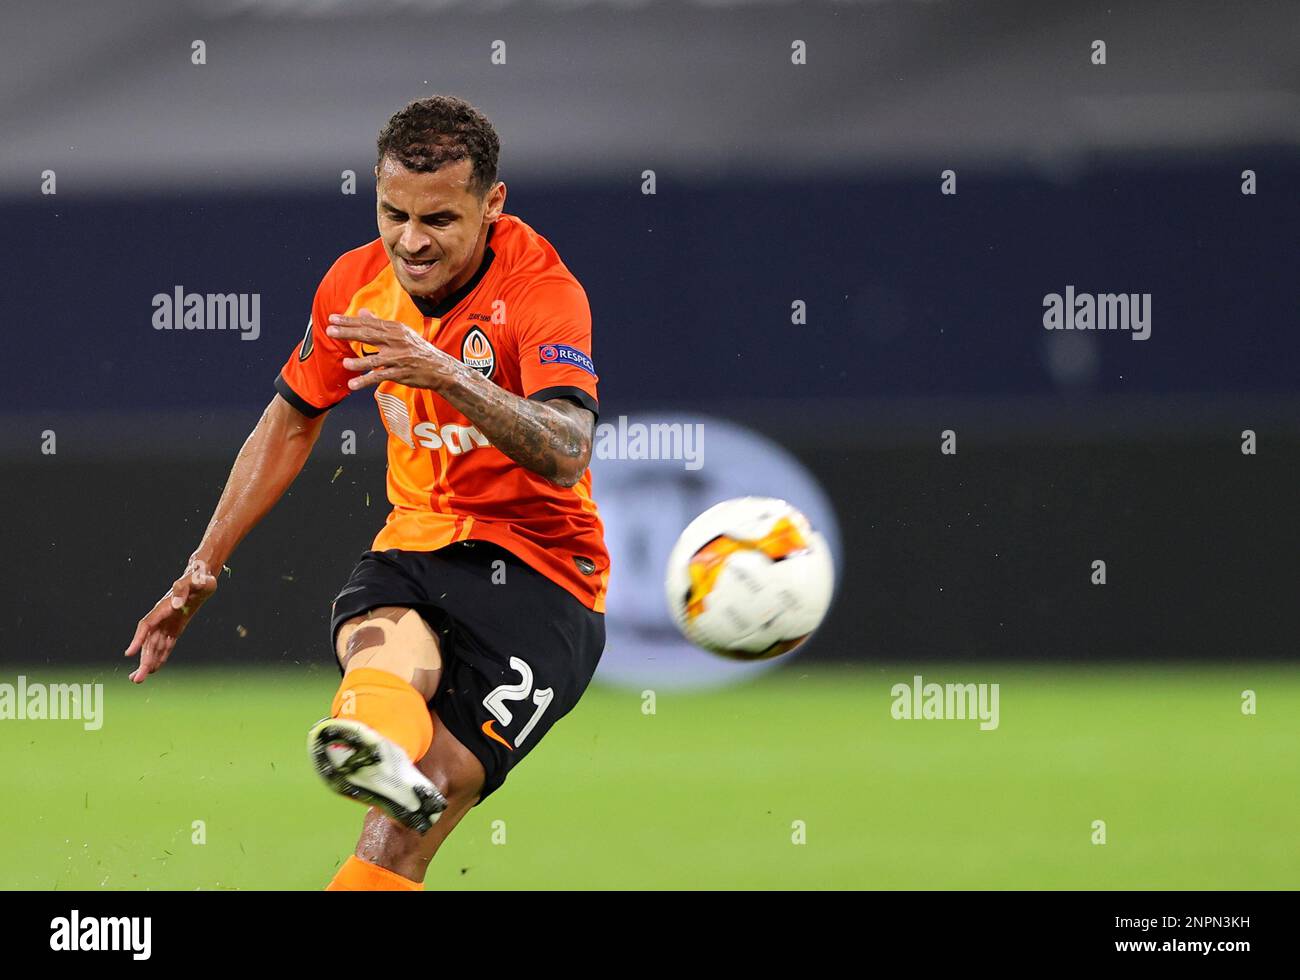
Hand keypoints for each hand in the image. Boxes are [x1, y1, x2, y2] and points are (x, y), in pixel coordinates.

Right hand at [123, 559, 218, 683]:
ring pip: (155, 646)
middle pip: (149, 641)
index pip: (147, 624)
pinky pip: (166, 645)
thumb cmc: (200, 577)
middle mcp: (162, 616)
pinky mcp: (176, 627)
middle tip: (136, 678)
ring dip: (148, 662)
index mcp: (164, 606)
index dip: (138, 638)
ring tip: (139, 679)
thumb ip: (183, 589)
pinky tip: (155, 668)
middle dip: (143, 660)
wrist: (204, 576)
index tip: (129, 653)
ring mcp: (168, 623)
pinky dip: (161, 656)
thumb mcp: (197, 580)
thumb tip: (175, 604)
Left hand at [327, 309, 460, 391]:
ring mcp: (398, 358)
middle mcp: (397, 341)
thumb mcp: (401, 333)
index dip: (350, 320)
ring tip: (345, 363)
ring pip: (375, 359)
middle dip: (348, 333)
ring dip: (359, 362)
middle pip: (369, 336)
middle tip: (330, 331)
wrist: (439, 368)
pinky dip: (366, 381)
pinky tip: (353, 384)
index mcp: (396, 329)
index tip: (333, 318)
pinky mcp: (400, 374)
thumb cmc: (417, 349)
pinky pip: (380, 377)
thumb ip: (379, 323)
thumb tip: (361, 311)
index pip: (369, 323)